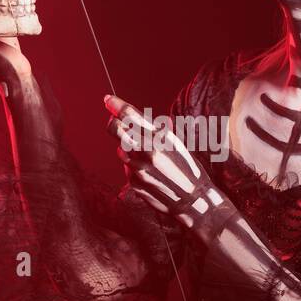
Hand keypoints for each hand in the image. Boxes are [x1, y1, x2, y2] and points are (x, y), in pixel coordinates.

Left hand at [104, 94, 240, 245]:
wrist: (192, 200)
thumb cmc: (188, 170)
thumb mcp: (177, 145)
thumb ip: (159, 132)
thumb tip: (147, 121)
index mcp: (158, 138)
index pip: (130, 115)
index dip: (116, 105)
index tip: (108, 100)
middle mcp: (145, 151)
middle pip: (116, 129)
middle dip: (113, 122)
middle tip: (115, 121)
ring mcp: (136, 168)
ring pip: (121, 150)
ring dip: (127, 148)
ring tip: (146, 155)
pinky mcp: (133, 182)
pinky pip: (127, 169)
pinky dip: (134, 166)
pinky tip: (149, 173)